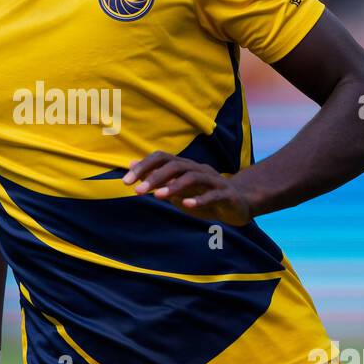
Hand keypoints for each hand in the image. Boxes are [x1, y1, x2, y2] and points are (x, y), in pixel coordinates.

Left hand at [123, 152, 253, 225]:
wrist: (237, 204)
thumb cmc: (203, 195)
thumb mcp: (176, 188)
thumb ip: (156, 177)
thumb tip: (131, 164)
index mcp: (185, 167)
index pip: (162, 158)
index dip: (144, 167)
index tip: (126, 181)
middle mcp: (198, 169)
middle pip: (175, 165)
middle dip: (154, 177)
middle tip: (137, 191)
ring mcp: (214, 180)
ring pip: (193, 176)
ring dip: (174, 186)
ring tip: (159, 196)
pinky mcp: (226, 194)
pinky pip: (213, 194)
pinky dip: (199, 199)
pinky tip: (187, 205)